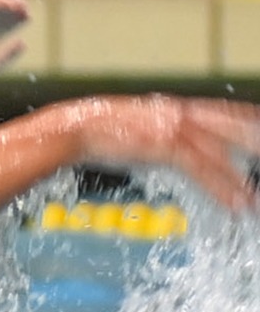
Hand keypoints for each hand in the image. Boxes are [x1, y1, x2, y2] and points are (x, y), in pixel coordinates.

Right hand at [58, 95, 259, 212]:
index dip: (244, 118)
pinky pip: (203, 169)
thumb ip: (155, 133)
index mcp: (169, 107)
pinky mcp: (165, 145)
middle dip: (254, 139)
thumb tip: (162, 144)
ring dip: (242, 178)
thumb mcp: (132, 127)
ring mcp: (172, 127)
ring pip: (220, 152)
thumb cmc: (92, 130)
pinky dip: (222, 188)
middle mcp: (176, 112)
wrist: (71, 128)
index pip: (219, 110)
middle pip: (229, 125)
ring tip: (257, 199)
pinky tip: (237, 205)